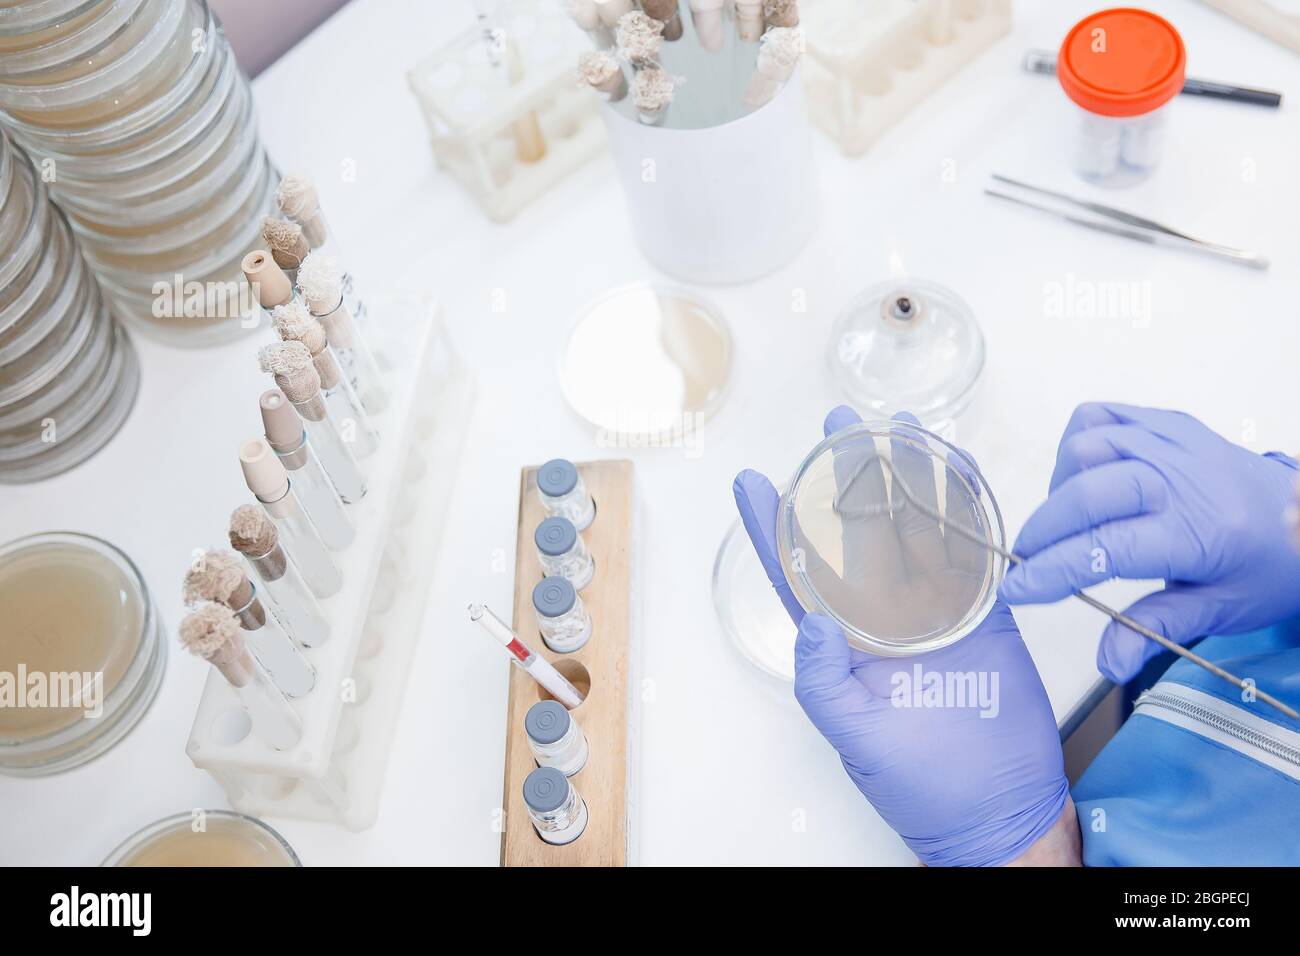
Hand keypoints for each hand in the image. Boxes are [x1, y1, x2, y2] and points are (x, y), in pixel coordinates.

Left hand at [733, 406, 1069, 866]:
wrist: (999, 810)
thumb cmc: (921, 788)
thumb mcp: (854, 739)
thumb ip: (825, 682)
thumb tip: (812, 622)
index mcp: (843, 643)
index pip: (797, 571)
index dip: (771, 525)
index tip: (748, 482)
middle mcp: (884, 617)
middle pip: (859, 532)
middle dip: (845, 476)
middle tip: (837, 426)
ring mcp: (934, 612)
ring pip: (915, 530)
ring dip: (905, 479)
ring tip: (894, 429)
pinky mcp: (984, 615)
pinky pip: (972, 554)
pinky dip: (964, 511)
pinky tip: (952, 472)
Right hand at [998, 402, 1299, 683]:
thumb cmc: (1264, 567)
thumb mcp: (1222, 610)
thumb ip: (1158, 629)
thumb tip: (1108, 664)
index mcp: (1201, 532)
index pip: (1107, 548)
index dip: (1052, 570)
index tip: (1015, 590)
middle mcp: (1184, 478)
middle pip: (1087, 493)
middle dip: (1044, 530)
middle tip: (1028, 559)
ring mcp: (1172, 440)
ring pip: (1086, 449)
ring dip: (1060, 489)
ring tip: (1068, 522)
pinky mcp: (1165, 420)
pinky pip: (1098, 418)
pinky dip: (1075, 447)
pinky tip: (1083, 478)